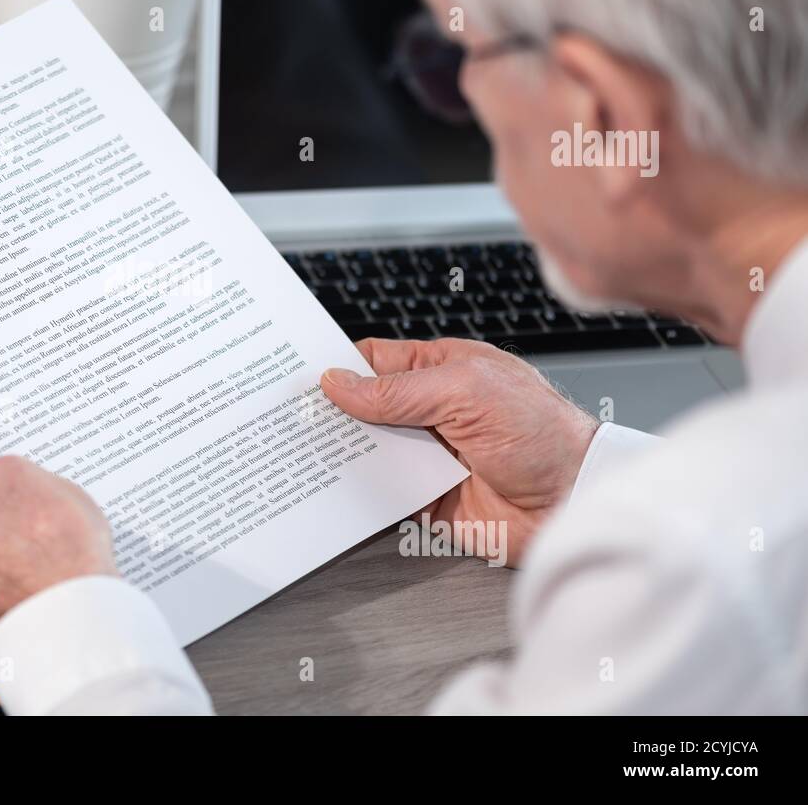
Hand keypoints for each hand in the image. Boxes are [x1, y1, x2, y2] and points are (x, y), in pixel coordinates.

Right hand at [320, 337, 598, 565]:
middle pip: (363, 407)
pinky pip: (378, 491)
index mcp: (440, 371)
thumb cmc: (541, 433)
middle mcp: (429, 411)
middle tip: (288, 415)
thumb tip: (339, 382)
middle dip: (330, 412)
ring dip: (338, 451)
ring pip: (365, 449)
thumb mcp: (465, 391)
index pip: (375, 361)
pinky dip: (354, 491)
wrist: (574, 503)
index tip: (300, 374)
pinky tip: (327, 486)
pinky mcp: (423, 497)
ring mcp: (425, 455)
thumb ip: (398, 390)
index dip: (338, 366)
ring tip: (295, 449)